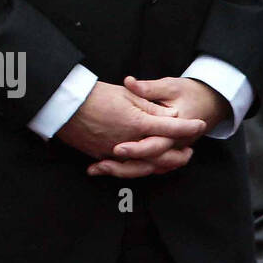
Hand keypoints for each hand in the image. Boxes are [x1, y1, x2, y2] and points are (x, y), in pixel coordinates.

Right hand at [56, 81, 205, 177]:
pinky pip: (124, 168)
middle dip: (178, 155)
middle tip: (189, 153)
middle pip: (161, 156)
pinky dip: (136, 169)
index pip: (170, 128)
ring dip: (161, 166)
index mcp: (137, 123)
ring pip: (144, 167)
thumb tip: (171, 117)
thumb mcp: (125, 94)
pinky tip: (143, 167)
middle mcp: (129, 142)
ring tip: (171, 162)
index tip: (200, 125)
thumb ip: (150, 106)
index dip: (188, 127)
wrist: (62, 104)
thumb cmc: (93, 94)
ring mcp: (114, 152)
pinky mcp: (101, 156)